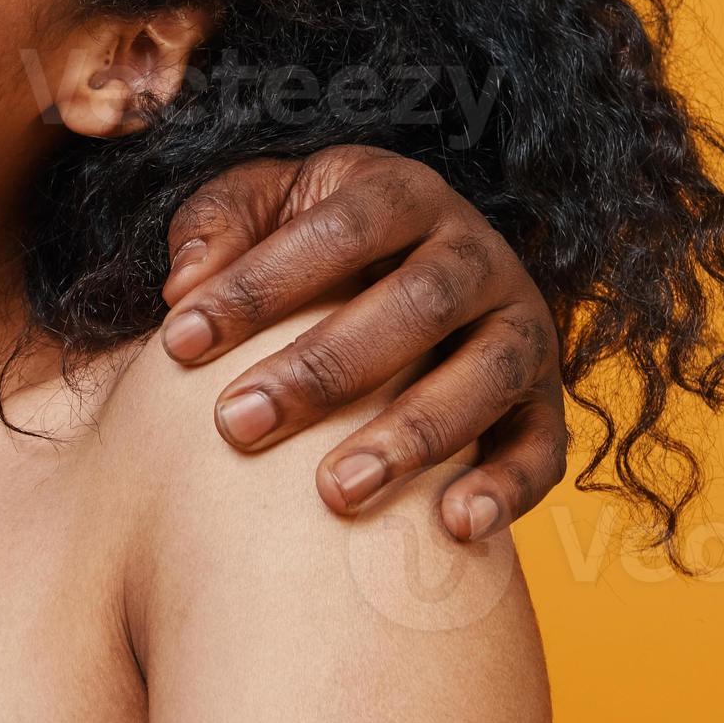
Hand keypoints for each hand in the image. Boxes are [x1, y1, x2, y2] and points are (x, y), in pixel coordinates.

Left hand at [157, 147, 566, 541]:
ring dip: (412, 436)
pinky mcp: (544, 398)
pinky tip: (454, 528)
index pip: (339, 229)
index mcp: (403, 194)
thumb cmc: (313, 242)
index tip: (178, 341)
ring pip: (486, 375)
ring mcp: (522, 325)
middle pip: (416, 305)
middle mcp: (476, 253)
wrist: (411, 267)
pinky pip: (543, 446)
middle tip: (237, 425)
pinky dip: (508, 488)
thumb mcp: (263, 204)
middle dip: (322, 370)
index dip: (259, 283)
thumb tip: (184, 284)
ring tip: (334, 492)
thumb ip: (218, 226)